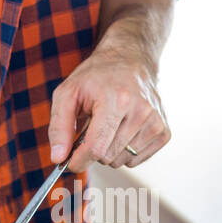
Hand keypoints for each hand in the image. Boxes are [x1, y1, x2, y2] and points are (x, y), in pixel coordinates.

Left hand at [48, 38, 170, 173]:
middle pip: (107, 156)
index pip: (96, 147)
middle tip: (91, 128)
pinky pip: (136, 161)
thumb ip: (59, 126)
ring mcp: (156, 122)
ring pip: (121, 161)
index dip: (78, 160)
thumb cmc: (96, 77)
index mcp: (116, 100)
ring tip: (109, 125)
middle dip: (92, 149)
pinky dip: (124, 152)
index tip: (69, 163)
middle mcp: (141, 112)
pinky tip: (122, 130)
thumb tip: (58, 158)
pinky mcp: (164, 131)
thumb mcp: (68, 93)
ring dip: (109, 150)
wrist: (130, 60)